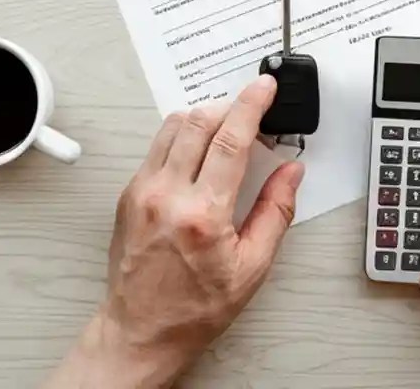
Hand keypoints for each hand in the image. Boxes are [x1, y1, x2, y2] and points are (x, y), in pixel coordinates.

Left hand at [45, 75, 304, 388]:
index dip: (251, 104)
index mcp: (203, 215)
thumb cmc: (194, 308)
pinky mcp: (129, 194)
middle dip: (229, 105)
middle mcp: (167, 196)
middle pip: (198, 121)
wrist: (141, 330)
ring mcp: (142, 192)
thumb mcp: (252, 267)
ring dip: (204, 117)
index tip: (264, 87)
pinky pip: (157, 148)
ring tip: (227, 127)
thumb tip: (291, 172)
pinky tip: (199, 152)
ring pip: (172, 127)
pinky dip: (181, 137)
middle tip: (251, 107)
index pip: (230, 139)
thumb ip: (276, 212)